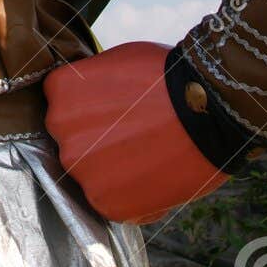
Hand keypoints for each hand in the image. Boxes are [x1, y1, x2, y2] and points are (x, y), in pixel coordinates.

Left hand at [43, 41, 227, 223]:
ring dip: (113, 170)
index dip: (90, 109)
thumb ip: (91, 85)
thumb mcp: (115, 63)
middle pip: (73, 141)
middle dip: (98, 140)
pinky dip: (131, 195)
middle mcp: (61, 131)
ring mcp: (82, 169)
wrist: (205, 109)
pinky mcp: (107, 203)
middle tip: (133, 135)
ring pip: (91, 173)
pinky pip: (112, 202)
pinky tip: (153, 176)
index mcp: (60, 91)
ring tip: (147, 156)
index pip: (63, 105)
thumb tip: (90, 103)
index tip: (113, 110)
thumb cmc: (164, 77)